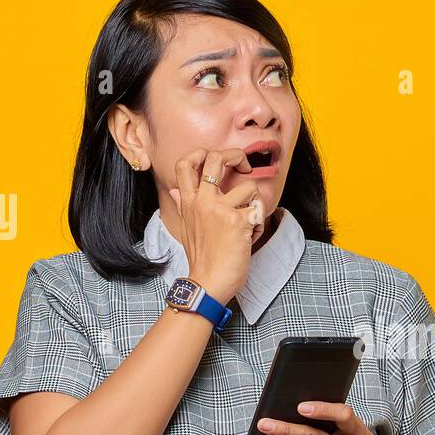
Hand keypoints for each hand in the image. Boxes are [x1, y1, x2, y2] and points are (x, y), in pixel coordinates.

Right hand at [166, 147, 264, 303]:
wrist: (208, 282)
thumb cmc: (201, 258)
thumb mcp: (186, 228)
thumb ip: (184, 205)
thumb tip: (174, 191)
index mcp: (188, 201)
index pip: (185, 163)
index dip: (201, 152)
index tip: (213, 157)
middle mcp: (202, 201)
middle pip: (217, 158)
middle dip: (236, 155)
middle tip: (245, 167)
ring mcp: (220, 210)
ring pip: (250, 186)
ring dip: (255, 203)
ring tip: (248, 222)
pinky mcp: (238, 222)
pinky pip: (259, 211)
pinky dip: (259, 224)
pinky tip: (251, 237)